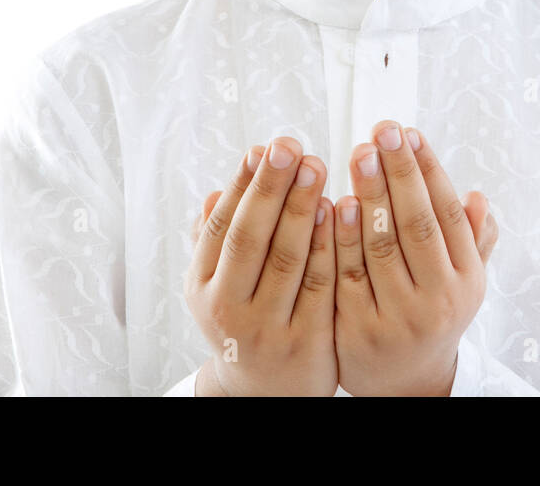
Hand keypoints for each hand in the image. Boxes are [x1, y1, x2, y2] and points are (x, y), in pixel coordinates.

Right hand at [184, 137, 337, 395]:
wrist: (267, 393)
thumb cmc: (247, 318)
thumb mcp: (219, 285)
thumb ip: (217, 241)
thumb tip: (217, 192)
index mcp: (202, 286)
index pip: (221, 227)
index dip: (243, 185)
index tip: (262, 147)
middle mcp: (227, 308)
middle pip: (250, 238)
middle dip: (270, 187)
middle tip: (290, 145)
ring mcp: (266, 327)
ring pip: (286, 259)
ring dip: (300, 209)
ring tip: (315, 167)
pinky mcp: (305, 342)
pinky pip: (320, 285)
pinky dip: (328, 246)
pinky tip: (337, 211)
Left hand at [333, 122, 497, 395]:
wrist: (403, 383)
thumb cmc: (431, 313)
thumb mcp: (461, 281)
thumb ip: (472, 239)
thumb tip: (477, 196)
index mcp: (466, 279)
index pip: (448, 214)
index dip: (429, 170)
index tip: (410, 133)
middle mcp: (438, 299)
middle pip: (416, 225)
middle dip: (399, 173)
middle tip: (382, 131)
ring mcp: (398, 316)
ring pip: (382, 247)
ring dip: (370, 196)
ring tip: (359, 155)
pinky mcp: (358, 330)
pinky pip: (346, 274)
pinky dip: (341, 237)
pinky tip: (334, 203)